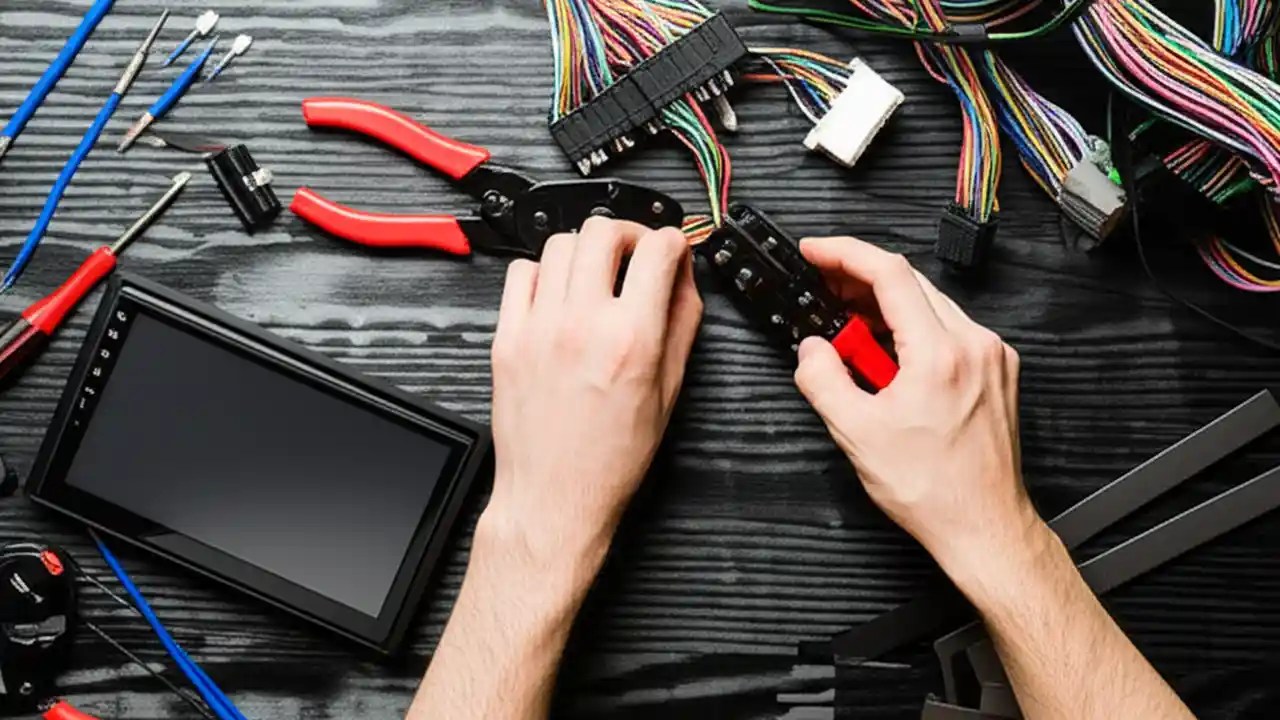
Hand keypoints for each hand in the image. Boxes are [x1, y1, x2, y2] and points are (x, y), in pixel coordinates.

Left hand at [481, 217, 701, 579]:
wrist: (555, 495)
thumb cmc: (610, 458)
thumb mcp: (668, 391)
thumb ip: (682, 325)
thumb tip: (684, 279)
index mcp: (631, 338)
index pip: (657, 250)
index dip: (673, 242)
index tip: (672, 250)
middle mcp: (583, 324)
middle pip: (603, 231)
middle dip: (629, 234)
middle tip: (635, 254)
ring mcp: (539, 327)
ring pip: (560, 243)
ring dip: (586, 249)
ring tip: (596, 274)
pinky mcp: (507, 338)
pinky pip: (521, 273)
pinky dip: (544, 272)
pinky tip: (558, 293)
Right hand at [792, 237, 1038, 579]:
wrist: (984, 526)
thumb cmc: (933, 490)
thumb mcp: (857, 434)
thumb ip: (823, 380)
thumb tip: (811, 350)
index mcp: (940, 354)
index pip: (889, 274)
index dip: (844, 254)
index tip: (815, 251)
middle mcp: (974, 346)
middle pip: (911, 284)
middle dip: (860, 281)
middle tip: (824, 290)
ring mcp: (991, 357)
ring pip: (930, 306)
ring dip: (886, 308)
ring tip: (850, 331)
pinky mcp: (997, 372)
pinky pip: (948, 330)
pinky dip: (912, 331)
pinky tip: (887, 354)